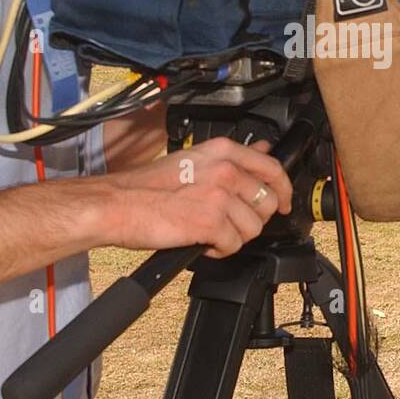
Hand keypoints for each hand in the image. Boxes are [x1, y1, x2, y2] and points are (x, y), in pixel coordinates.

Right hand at [105, 136, 292, 258]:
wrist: (116, 204)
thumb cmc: (146, 186)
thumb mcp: (195, 159)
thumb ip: (232, 157)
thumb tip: (262, 147)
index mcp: (222, 151)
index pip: (272, 168)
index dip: (283, 189)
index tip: (283, 201)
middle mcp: (225, 170)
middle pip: (267, 202)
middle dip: (252, 219)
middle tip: (230, 223)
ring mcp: (219, 196)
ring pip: (253, 228)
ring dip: (234, 237)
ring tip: (211, 233)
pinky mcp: (210, 223)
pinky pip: (233, 245)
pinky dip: (219, 251)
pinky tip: (203, 243)